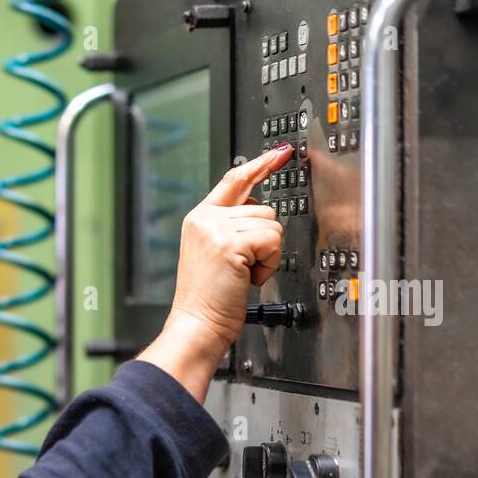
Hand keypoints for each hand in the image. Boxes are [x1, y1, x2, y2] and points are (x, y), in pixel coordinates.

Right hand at [138, 143, 292, 401]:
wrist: (197, 325)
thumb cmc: (208, 300)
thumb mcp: (215, 254)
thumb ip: (232, 228)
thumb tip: (261, 211)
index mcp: (200, 218)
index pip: (234, 179)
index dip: (260, 164)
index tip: (281, 152)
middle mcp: (206, 219)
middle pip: (263, 208)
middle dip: (263, 242)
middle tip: (241, 268)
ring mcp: (216, 229)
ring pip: (270, 225)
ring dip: (266, 255)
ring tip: (242, 275)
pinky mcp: (230, 243)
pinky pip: (271, 242)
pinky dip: (267, 264)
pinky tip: (247, 278)